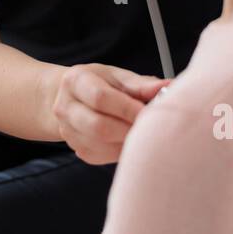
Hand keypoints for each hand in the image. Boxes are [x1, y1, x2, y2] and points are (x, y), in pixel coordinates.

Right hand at [43, 63, 170, 164]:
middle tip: (149, 127)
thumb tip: (167, 87)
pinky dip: (123, 150)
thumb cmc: (101, 84)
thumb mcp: (117, 77)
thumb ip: (140, 84)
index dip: (128, 108)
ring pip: (103, 145)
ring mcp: (69, 131)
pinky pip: (105, 156)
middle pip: (99, 126)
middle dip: (129, 129)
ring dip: (128, 141)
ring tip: (141, 132)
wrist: (74, 98)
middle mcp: (65, 107)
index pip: (101, 98)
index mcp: (75, 81)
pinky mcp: (79, 150)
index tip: (149, 112)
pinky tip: (130, 139)